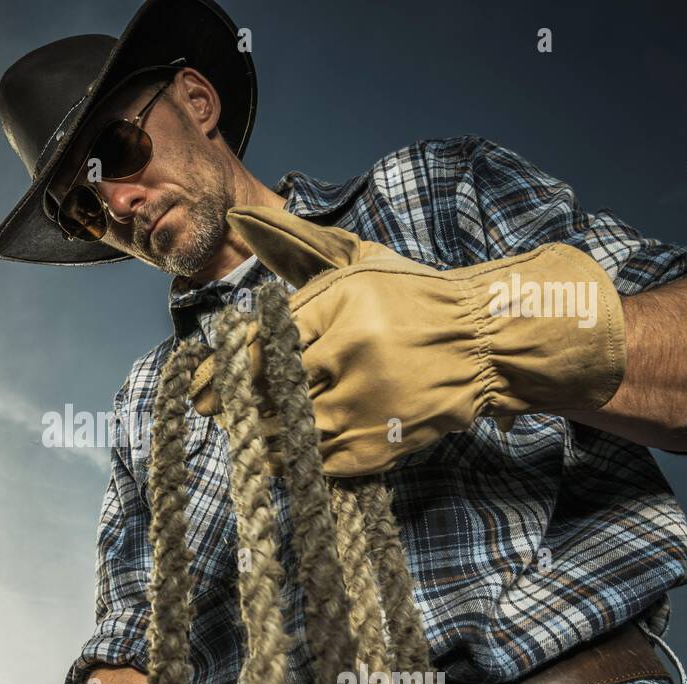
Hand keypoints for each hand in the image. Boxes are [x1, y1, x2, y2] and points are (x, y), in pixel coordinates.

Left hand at [190, 205, 626, 475]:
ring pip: (284, 430)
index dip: (223, 364)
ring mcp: (365, 403)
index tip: (201, 375)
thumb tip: (240, 219)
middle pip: (265, 389)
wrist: (485, 343)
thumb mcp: (356, 261)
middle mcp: (349, 353)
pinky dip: (290, 457)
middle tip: (210, 408)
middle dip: (231, 402)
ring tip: (244, 426)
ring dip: (256, 433)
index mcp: (338, 305)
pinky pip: (314, 461)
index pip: (259, 340)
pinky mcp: (378, 444)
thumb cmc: (410, 297)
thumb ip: (295, 244)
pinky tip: (280, 449)